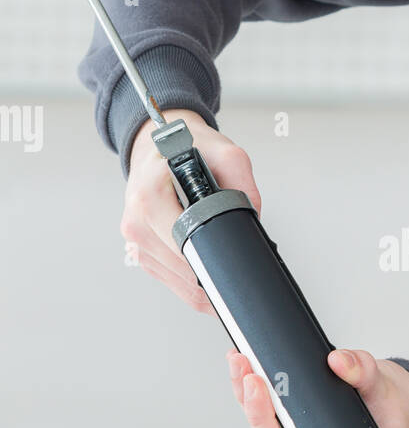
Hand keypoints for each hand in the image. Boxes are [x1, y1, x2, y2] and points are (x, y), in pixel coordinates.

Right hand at [121, 108, 262, 314]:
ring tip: (213, 250)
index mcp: (149, 194)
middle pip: (183, 269)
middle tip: (230, 256)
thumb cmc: (184, 149)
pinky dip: (189, 277)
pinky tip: (200, 258)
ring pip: (177, 282)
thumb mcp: (226, 155)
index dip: (213, 259)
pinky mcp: (139, 252)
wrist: (155, 145)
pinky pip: (168, 279)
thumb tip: (254, 225)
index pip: (184, 245)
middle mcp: (136, 220)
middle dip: (212, 269)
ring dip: (200, 277)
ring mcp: (135, 239)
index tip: (231, 263)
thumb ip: (245, 188)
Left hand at [227, 347, 408, 427]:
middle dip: (260, 415)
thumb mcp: (384, 392)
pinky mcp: (285, 419)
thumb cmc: (390, 414)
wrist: (394, 404)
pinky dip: (248, 386)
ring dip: (247, 398)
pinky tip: (241, 364)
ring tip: (243, 366)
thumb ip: (365, 375)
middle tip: (256, 384)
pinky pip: (263, 409)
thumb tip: (340, 361)